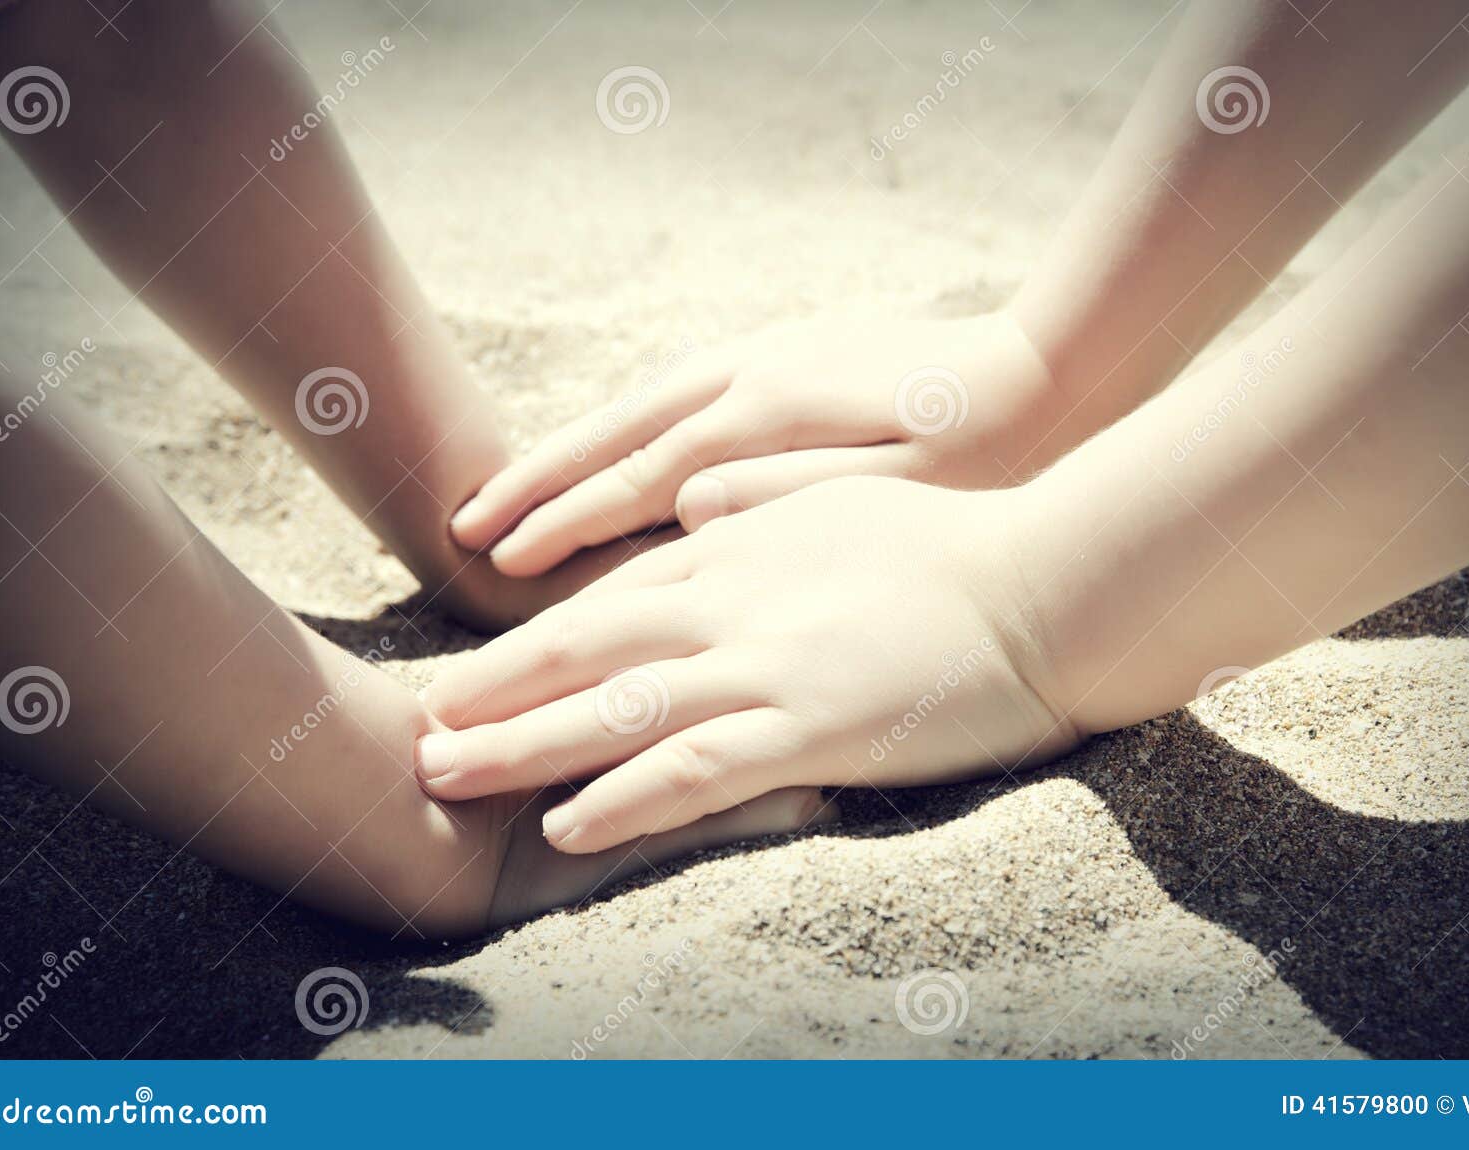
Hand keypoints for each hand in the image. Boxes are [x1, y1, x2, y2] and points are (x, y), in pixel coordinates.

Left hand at [419, 477, 1080, 852]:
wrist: (1050, 579)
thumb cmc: (956, 544)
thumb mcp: (840, 503)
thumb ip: (757, 504)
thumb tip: (691, 506)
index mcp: (737, 546)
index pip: (606, 595)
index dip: (527, 637)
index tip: (466, 672)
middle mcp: (731, 599)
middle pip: (581, 644)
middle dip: (490, 689)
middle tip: (418, 725)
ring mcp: (766, 660)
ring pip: (614, 705)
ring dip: (521, 744)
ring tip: (447, 776)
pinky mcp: (812, 722)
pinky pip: (696, 766)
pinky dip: (624, 796)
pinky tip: (566, 826)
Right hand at [449, 312, 1056, 575]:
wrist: (1055, 368)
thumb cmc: (990, 451)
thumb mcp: (904, 486)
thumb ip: (790, 494)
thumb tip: (685, 505)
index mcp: (772, 414)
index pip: (640, 477)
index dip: (565, 523)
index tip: (498, 560)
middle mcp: (752, 377)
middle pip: (618, 433)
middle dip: (538, 480)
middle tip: (462, 523)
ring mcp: (767, 358)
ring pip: (641, 407)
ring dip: (570, 450)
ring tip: (509, 492)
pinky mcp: (790, 353)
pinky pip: (681, 394)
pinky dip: (627, 429)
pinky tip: (608, 456)